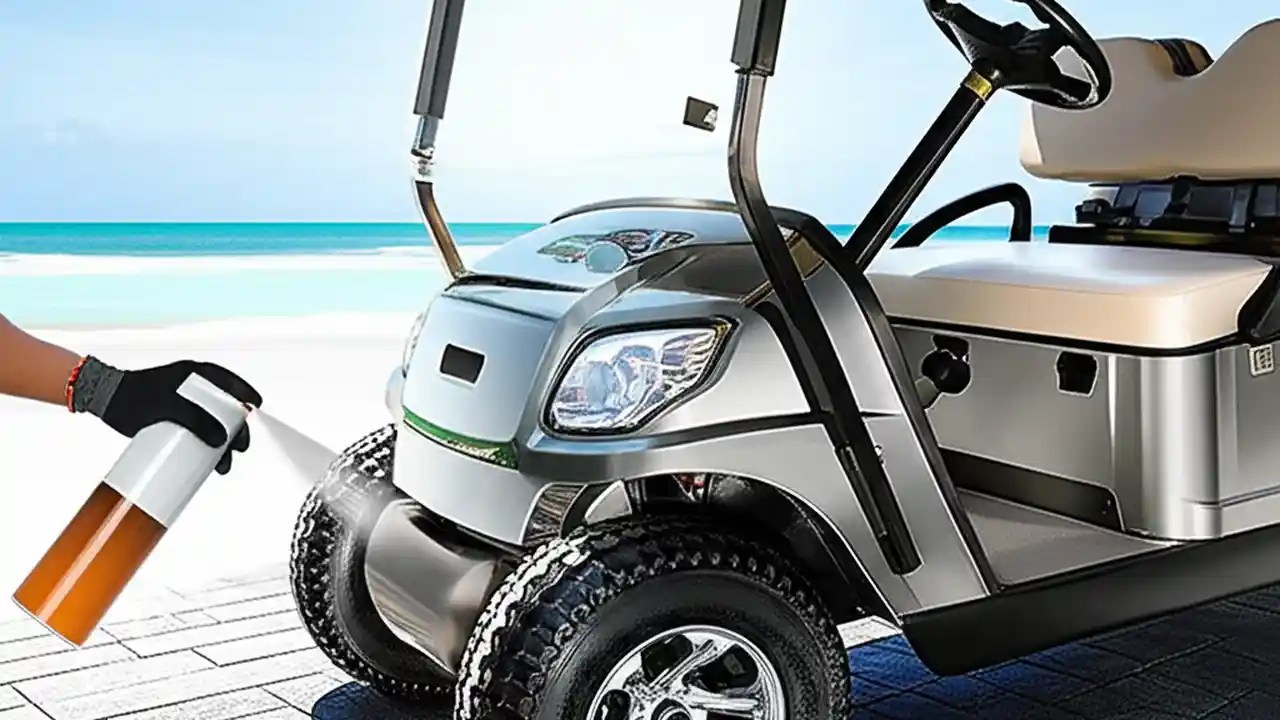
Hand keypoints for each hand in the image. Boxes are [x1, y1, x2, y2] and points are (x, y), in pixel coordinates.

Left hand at [71, 357, 262, 473]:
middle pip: (224, 407)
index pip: (230, 382)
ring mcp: (182, 402)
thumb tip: (221, 440)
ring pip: (211, 422)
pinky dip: (204, 444)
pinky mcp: (173, 417)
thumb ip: (196, 421)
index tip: (257, 408)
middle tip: (240, 447)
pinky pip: (196, 430)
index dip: (246, 395)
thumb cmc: (132, 396)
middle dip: (235, 429)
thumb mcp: (168, 407)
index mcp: (195, 373)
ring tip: (223, 463)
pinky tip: (207, 460)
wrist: (101, 400)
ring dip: (221, 442)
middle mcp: (192, 386)